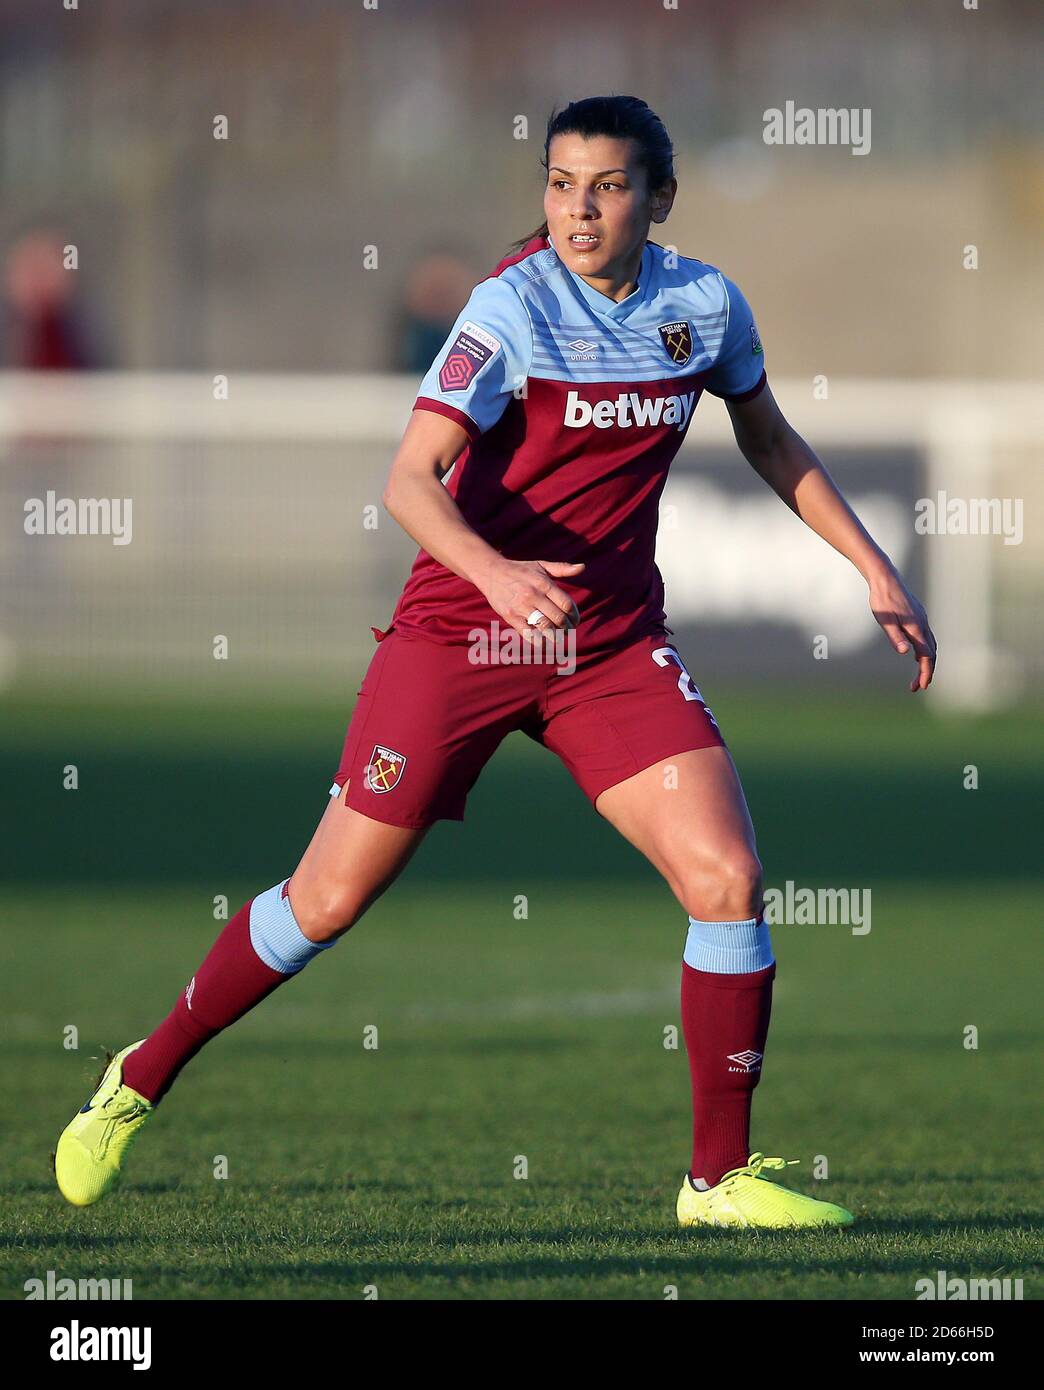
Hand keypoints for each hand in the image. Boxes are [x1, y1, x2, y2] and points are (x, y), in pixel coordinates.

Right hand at [479, 558, 583, 638]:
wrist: (491, 572)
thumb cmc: (520, 570)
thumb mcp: (541, 565)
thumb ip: (562, 568)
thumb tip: (582, 567)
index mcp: (543, 583)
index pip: (566, 604)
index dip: (574, 615)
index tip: (575, 620)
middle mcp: (533, 595)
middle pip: (558, 618)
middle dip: (567, 627)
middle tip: (569, 630)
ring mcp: (521, 607)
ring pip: (545, 627)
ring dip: (556, 636)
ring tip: (559, 636)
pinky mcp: (510, 616)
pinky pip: (528, 634)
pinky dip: (539, 641)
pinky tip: (544, 641)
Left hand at [868, 567, 936, 691]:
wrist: (885, 579)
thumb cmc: (882, 600)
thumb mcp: (885, 620)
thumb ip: (895, 637)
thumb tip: (905, 653)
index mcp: (916, 628)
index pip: (926, 656)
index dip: (924, 672)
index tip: (920, 686)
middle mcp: (923, 625)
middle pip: (930, 653)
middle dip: (927, 671)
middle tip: (918, 687)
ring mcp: (922, 620)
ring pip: (930, 646)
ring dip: (926, 662)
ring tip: (918, 677)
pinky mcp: (918, 617)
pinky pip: (926, 638)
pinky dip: (924, 651)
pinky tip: (916, 656)